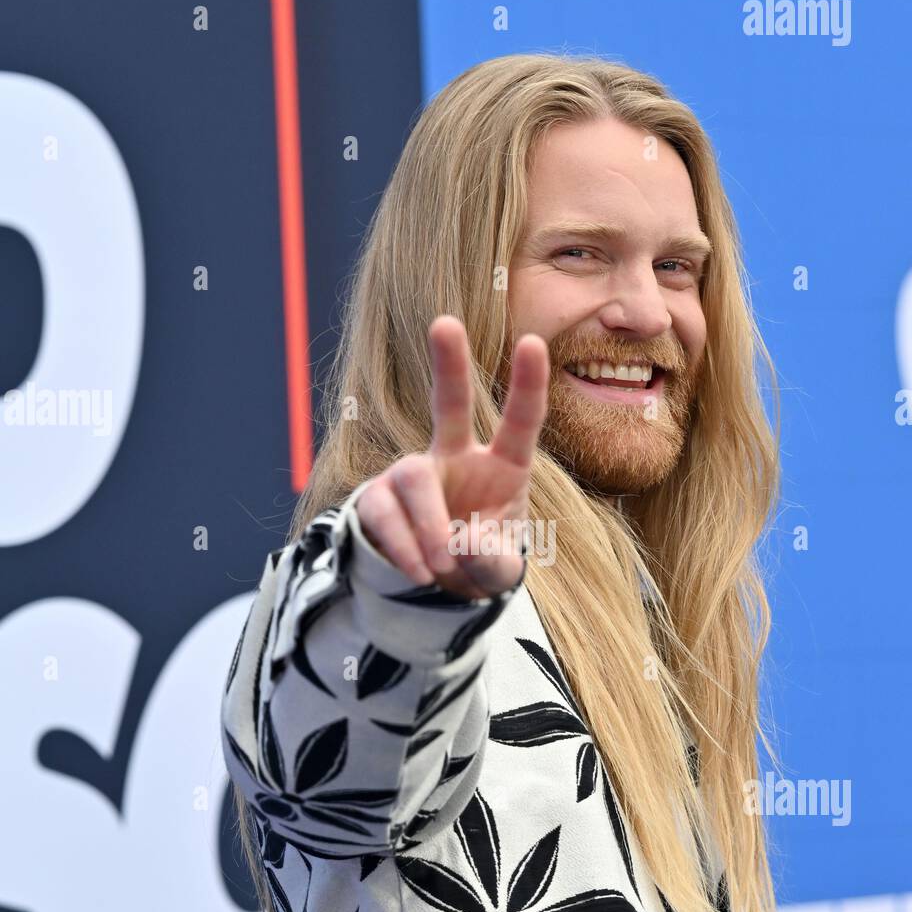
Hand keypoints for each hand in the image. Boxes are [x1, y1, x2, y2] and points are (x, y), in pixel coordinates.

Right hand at [356, 315, 549, 599]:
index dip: (528, 383)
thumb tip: (460, 545)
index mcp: (503, 467)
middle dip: (448, 364)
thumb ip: (490, 560)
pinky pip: (384, 512)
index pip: (520, 421)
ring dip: (428, 525)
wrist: (437, 589)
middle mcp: (456, 457)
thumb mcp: (498, 570)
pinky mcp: (379, 498)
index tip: (533, 341)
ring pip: (414, 480)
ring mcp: (414, 474)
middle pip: (450, 404)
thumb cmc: (479, 562)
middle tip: (445, 322)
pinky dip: (402, 546)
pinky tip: (420, 572)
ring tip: (441, 566)